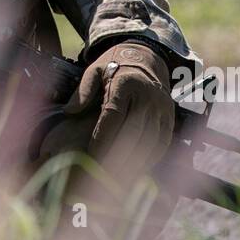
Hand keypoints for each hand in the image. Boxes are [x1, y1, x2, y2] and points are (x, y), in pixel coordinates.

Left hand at [39, 42, 175, 177]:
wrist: (146, 57)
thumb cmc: (114, 67)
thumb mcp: (94, 70)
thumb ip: (82, 92)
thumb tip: (69, 112)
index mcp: (125, 83)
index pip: (113, 116)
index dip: (102, 138)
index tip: (89, 157)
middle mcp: (147, 96)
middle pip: (133, 132)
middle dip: (116, 157)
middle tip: (101, 177)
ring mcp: (161, 107)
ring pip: (149, 141)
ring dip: (134, 163)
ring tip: (117, 181)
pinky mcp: (170, 116)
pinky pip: (162, 142)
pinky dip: (150, 159)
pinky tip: (136, 172)